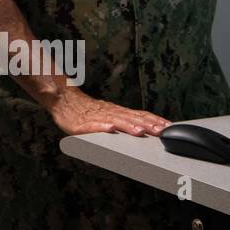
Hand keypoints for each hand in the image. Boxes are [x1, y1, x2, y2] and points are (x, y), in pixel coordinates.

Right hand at [45, 88, 171, 136]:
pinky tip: (110, 129)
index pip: (139, 114)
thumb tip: (144, 123)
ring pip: (115, 121)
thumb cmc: (84, 109)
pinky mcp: (81, 124)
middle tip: (161, 131)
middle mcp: (109, 112)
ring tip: (140, 131)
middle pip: (130, 118)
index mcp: (116, 111)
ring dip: (128, 126)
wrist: (62, 99)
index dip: (154, 120)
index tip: (168, 126)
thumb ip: (122, 118)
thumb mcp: (106, 112)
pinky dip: (102, 126)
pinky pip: (92, 125)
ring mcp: (96, 117)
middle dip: (147, 125)